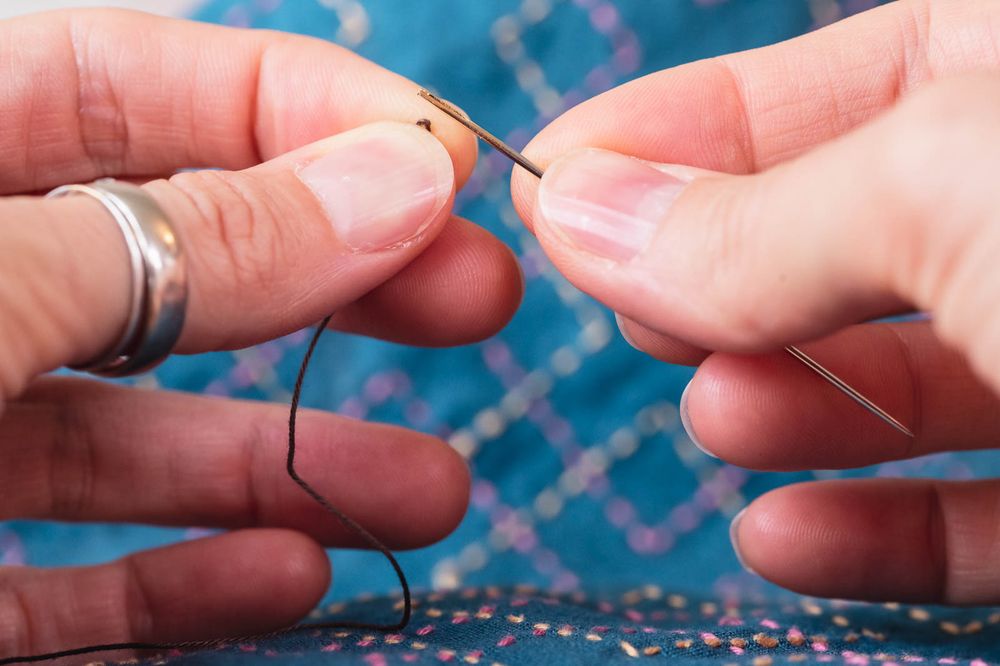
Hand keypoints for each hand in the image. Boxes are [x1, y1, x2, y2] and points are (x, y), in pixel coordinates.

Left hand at [0, 9, 521, 655]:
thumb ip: (179, 243)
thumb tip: (397, 180)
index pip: (126, 81)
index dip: (300, 106)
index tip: (450, 160)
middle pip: (159, 257)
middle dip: (333, 281)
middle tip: (482, 303)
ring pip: (127, 434)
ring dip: (290, 459)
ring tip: (435, 492)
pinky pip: (71, 575)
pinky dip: (186, 578)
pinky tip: (289, 572)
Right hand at [513, 0, 999, 603]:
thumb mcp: (954, 192)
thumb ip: (761, 219)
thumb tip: (580, 214)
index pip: (851, 75)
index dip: (691, 122)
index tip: (556, 176)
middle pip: (865, 233)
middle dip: (729, 272)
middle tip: (622, 299)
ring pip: (922, 376)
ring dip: (791, 402)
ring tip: (716, 414)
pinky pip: (992, 515)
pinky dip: (882, 534)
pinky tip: (784, 539)